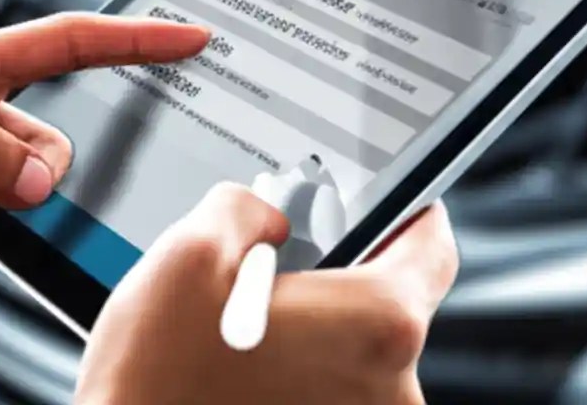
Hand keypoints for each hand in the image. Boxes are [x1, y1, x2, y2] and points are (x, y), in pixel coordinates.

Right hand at [75, 184, 458, 404]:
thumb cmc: (153, 382)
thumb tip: (267, 213)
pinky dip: (303, 376)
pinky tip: (246, 367)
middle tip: (281, 265)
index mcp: (377, 324)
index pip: (433, 247)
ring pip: (357, 354)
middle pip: (390, 303)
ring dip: (316, 334)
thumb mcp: (188, 253)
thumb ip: (247, 205)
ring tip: (249, 326)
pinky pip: (334, 395)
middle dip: (340, 277)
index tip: (387, 201)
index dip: (409, 212)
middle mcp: (389, 389)